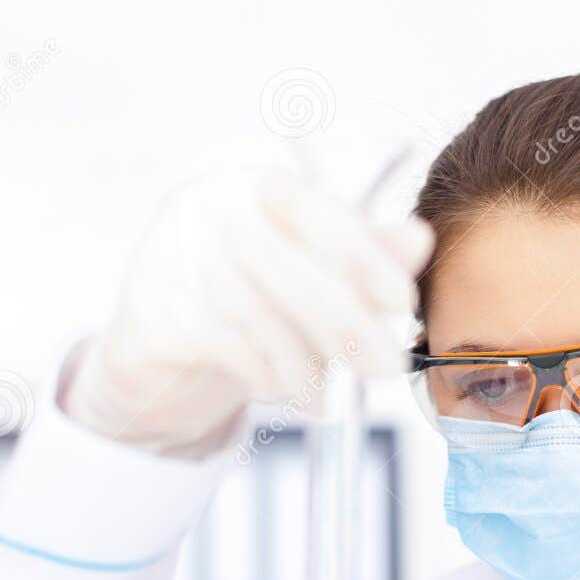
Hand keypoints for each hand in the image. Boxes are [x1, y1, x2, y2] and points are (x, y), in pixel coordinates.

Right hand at [64, 167, 433, 455]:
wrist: (160, 334)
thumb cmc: (247, 288)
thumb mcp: (305, 261)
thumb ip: (364, 250)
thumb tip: (419, 241)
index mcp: (258, 183)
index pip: (324, 212)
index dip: (370, 259)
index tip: (404, 303)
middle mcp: (214, 208)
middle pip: (297, 270)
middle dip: (351, 328)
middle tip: (386, 368)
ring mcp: (180, 257)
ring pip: (266, 319)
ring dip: (307, 367)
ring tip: (326, 397)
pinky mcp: (162, 311)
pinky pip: (232, 351)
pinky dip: (268, 378)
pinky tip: (281, 391)